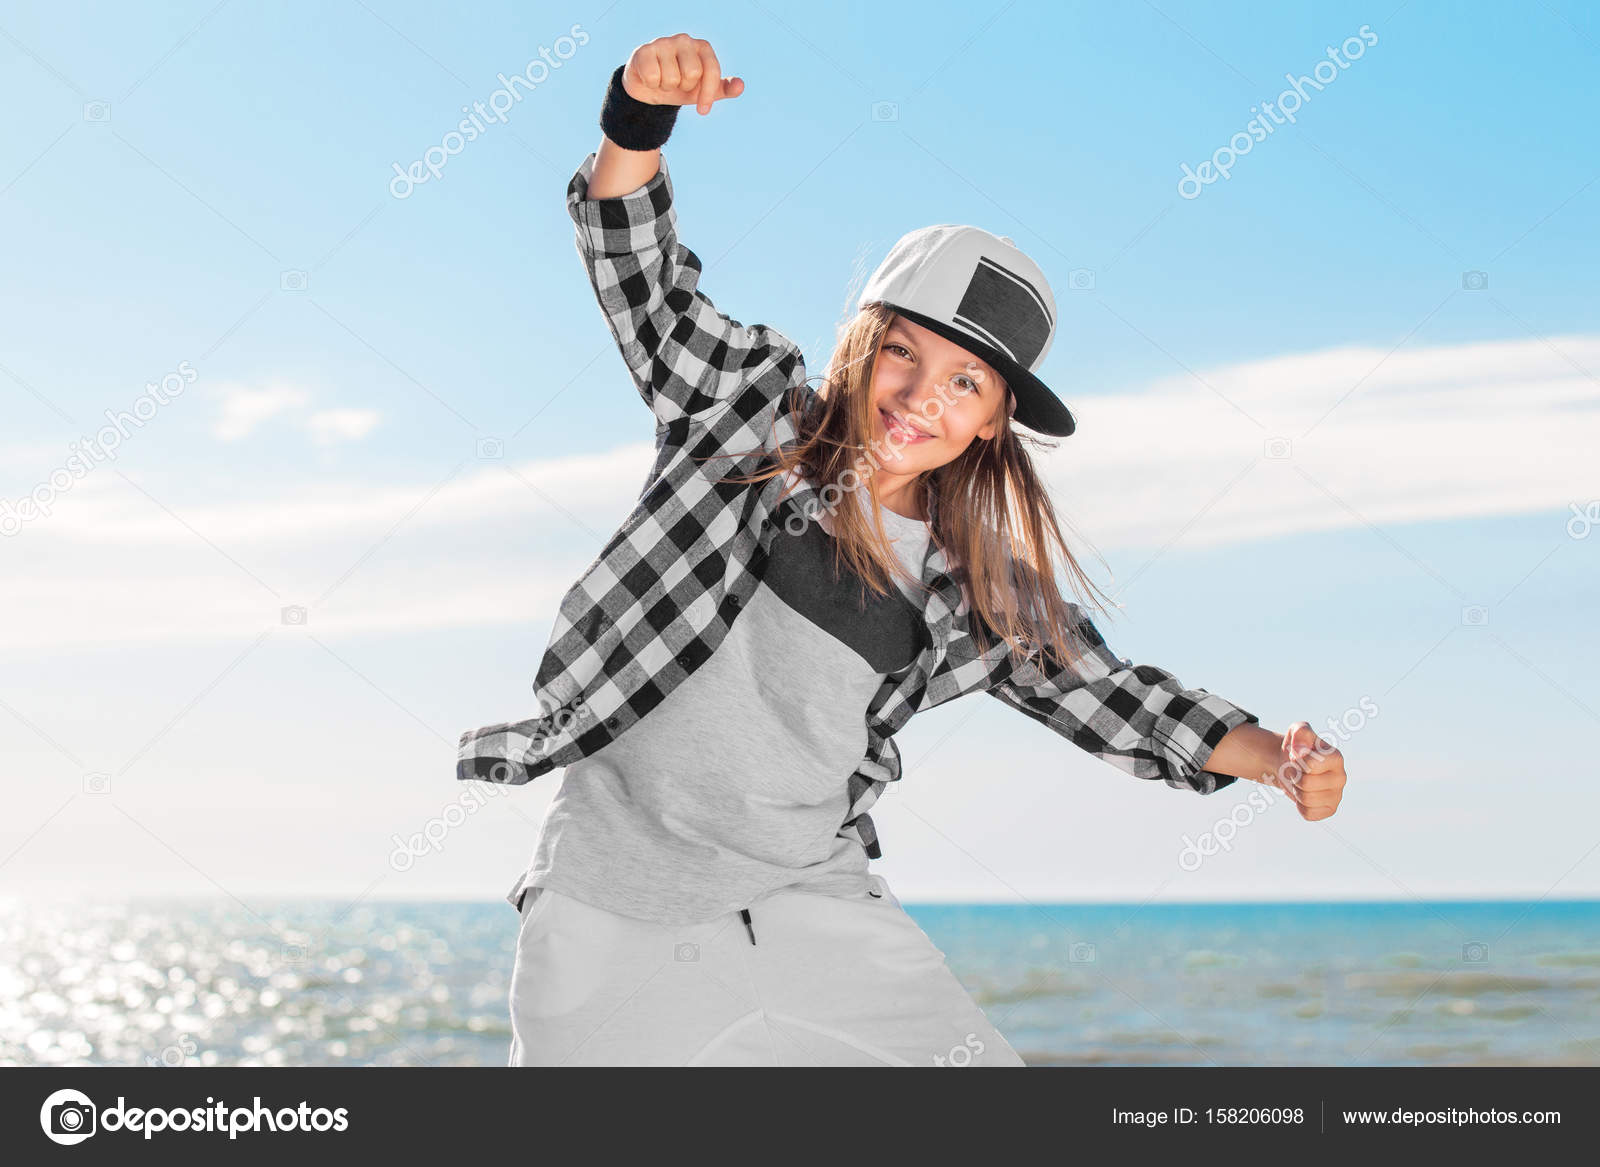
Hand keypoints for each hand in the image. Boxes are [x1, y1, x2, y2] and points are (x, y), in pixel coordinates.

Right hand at [623, 34, 743, 114]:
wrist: (651, 88)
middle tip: (678, 84)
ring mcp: (663, 42)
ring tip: (663, 80)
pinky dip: (651, 84)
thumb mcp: (704, 91)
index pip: (712, 71)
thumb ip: (724, 89)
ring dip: (666, 87)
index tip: (702, 110)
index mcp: (703, 47)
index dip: (707, 95)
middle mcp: (684, 40)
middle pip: (692, 73)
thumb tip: (740, 86)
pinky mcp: (644, 50)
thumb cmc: (681, 86)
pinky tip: (650, 78)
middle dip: (684, 87)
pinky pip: (653, 76)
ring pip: (671, 78)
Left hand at [1270, 721, 1346, 821]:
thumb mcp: (1296, 732)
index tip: (1296, 757)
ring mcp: (1337, 795)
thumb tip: (1301, 751)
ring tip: (1298, 782)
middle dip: (1293, 776)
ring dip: (1295, 790)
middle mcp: (1341, 777)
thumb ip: (1301, 731)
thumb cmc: (1296, 748)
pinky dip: (1299, 805)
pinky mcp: (1330, 810)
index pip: (1309, 765)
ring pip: (1306, 800)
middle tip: (1295, 771)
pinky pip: (1308, 814)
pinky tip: (1303, 794)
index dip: (1295, 762)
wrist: (1291, 765)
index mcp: (1336, 758)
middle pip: (1305, 783)